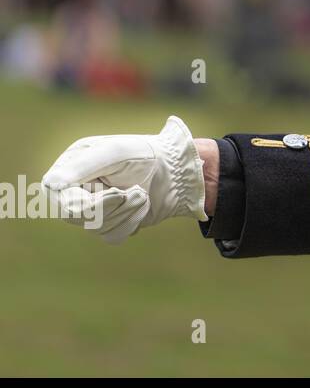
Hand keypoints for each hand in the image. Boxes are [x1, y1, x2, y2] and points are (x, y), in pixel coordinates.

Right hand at [42, 116, 207, 243]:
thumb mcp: (116, 152)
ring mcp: (93, 205)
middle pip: (74, 215)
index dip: (84, 201)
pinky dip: (131, 223)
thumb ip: (83, 166)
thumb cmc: (148, 155)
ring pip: (94, 227)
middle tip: (138, 193)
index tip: (117, 194)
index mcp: (73, 164)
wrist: (179, 172)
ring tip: (142, 195)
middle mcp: (77, 186)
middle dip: (112, 207)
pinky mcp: (110, 221)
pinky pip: (110, 236)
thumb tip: (51, 183)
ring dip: (126, 213)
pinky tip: (142, 207)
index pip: (57, 193)